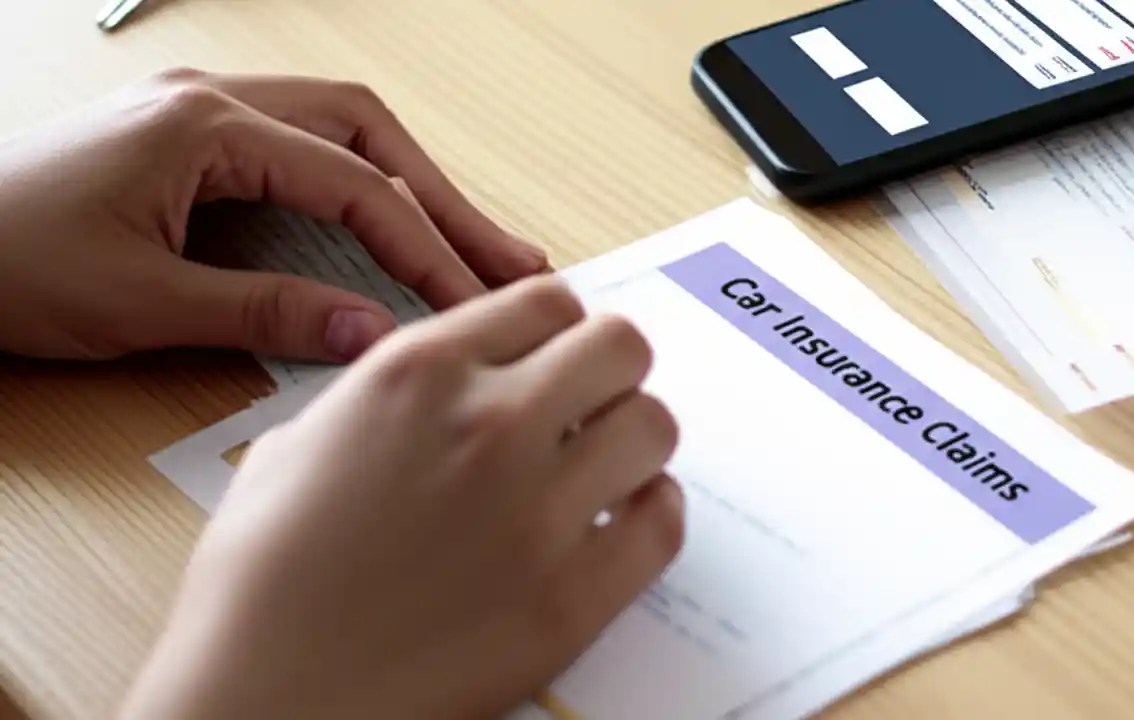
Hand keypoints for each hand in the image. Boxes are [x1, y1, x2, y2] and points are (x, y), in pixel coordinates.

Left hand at [0, 68, 547, 361]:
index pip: (355, 184)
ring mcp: (202, 112)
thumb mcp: (143, 302)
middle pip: (369, 133)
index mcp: (204, 127)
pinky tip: (389, 226)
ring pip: (343, 131)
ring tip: (471, 243)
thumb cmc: (2, 264)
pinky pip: (302, 149)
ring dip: (411, 186)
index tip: (475, 300)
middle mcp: (212, 101)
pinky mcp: (191, 139)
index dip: (426, 248)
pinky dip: (359, 186)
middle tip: (510, 257)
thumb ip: (269, 310)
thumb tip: (372, 328)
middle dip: (446, 199)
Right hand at [118, 277, 684, 719]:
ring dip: (634, 442)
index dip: (561, 331)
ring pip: (654, 426)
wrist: (263, 694)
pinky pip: (663, 522)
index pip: (549, 302)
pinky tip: (621, 524)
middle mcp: (491, 424)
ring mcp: (539, 510)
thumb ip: (389, 397)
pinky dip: (652, 514)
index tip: (558, 359)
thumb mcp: (298, 443)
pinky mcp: (572, 597)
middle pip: (621, 347)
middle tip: (591, 409)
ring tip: (604, 471)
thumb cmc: (260, 580)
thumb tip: (444, 393)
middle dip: (612, 372)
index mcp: (420, 373)